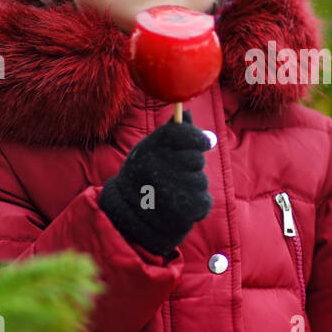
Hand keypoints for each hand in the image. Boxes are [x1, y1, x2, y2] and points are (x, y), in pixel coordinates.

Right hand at [98, 112, 212, 259]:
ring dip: (194, 187)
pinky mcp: (179, 213)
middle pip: (195, 158)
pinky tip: (180, 206)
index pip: (180, 133)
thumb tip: (186, 113)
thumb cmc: (143, 178)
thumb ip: (172, 132)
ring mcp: (167, 191)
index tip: (205, 143)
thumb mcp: (150, 151)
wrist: (126, 218)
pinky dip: (197, 205)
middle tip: (180, 173)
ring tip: (175, 192)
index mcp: (147, 149)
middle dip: (194, 165)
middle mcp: (154, 168)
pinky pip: (203, 202)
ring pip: (201, 181)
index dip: (196, 137)